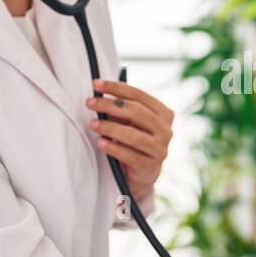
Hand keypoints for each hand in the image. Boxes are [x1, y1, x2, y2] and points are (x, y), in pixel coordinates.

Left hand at [86, 78, 173, 203]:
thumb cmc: (134, 141)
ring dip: (110, 128)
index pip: (139, 95)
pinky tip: (101, 143)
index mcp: (163, 113)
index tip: (95, 84)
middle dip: (110, 105)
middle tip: (89, 103)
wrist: (143, 172)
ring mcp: (160, 149)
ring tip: (92, 124)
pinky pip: (130, 156)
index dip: (116, 88)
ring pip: (134, 135)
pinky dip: (114, 148)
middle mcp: (166, 130)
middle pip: (137, 112)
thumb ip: (120, 109)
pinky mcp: (151, 167)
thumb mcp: (130, 122)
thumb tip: (98, 95)